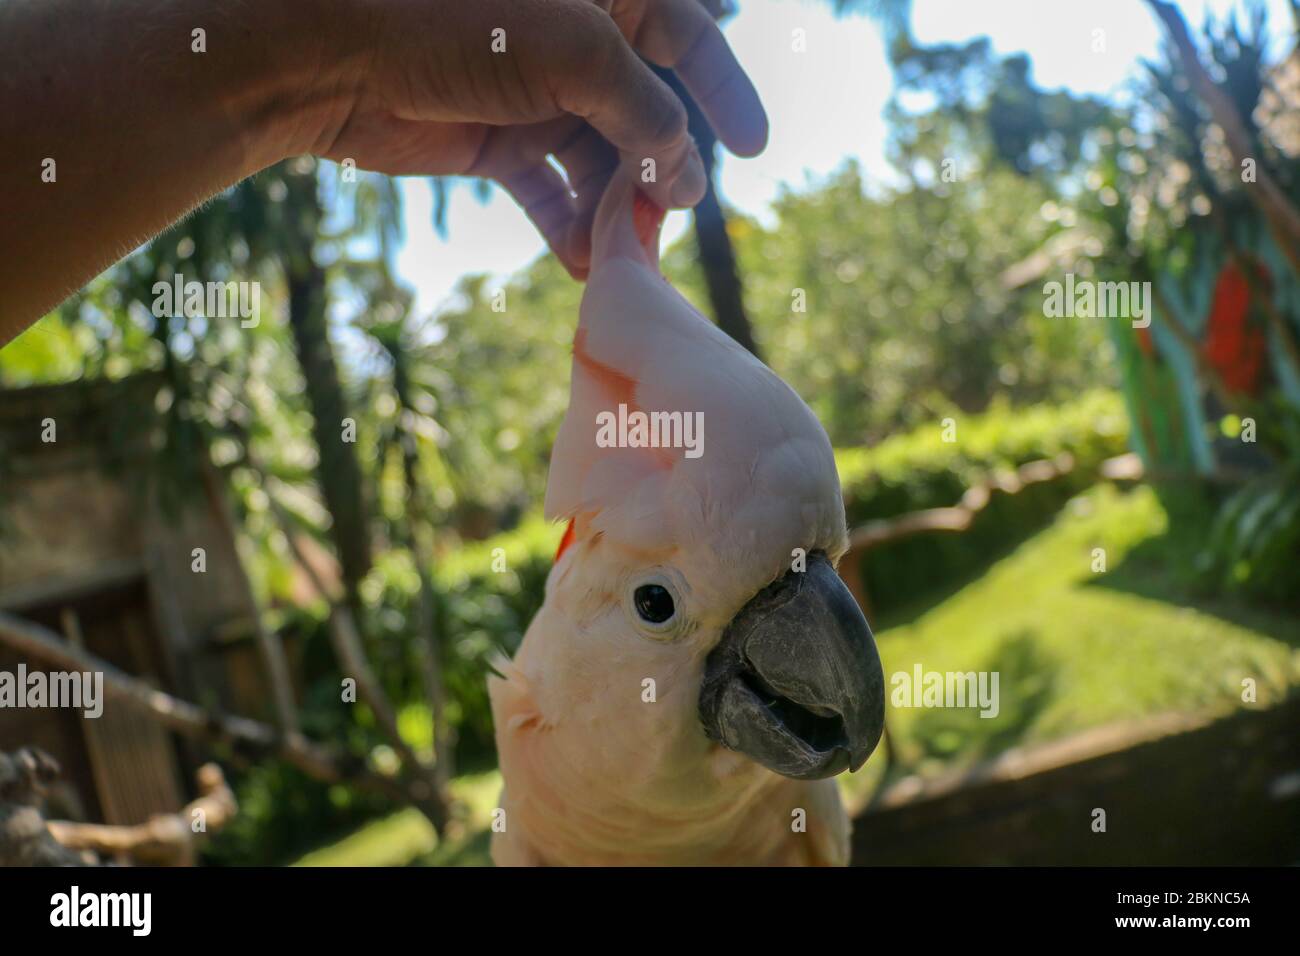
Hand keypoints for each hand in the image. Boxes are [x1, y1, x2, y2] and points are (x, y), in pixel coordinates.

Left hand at [315, 0, 767, 275]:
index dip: (724, 89)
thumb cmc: (453, 21)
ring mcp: (539, 96)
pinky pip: (553, 192)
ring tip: (624, 248)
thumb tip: (684, 169)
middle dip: (663, 165)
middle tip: (668, 210)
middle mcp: (577, 45)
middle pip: (649, 112)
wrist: (332, 59)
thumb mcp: (574, 51)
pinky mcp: (501, 144)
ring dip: (617, 207)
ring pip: (605, 160)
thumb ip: (643, 107)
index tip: (755, 147)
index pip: (687, 37)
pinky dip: (568, 226)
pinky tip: (580, 261)